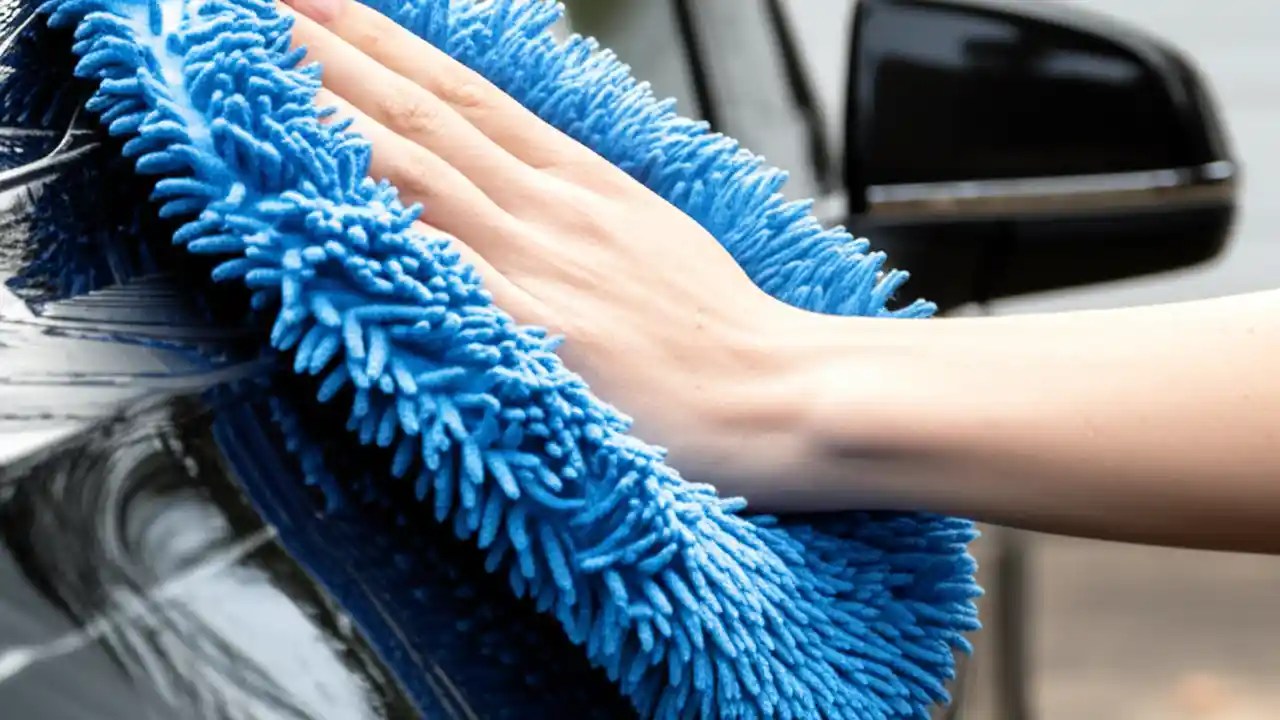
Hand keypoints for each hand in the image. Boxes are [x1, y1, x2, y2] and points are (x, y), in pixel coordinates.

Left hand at [281, 0, 810, 492]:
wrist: (784, 395)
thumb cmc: (724, 331)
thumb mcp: (652, 236)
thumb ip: (581, 207)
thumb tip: (522, 181)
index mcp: (581, 185)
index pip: (464, 93)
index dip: (387, 40)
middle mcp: (549, 210)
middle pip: (424, 112)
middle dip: (336, 48)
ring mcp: (536, 265)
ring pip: (416, 167)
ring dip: (330, 106)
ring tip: (259, 57)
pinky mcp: (531, 331)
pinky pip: (431, 265)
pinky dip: (368, 219)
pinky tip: (305, 190)